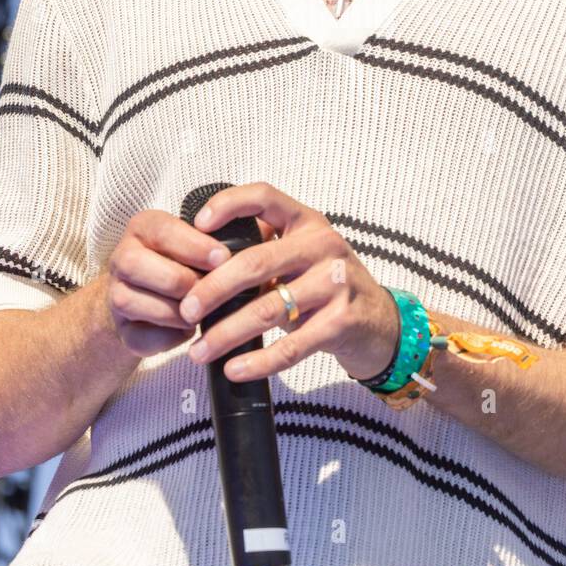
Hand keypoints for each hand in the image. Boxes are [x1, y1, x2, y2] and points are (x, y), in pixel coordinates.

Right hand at [104, 209, 239, 357]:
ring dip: (174, 311)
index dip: (194, 246)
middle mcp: (123, 255)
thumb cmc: (186, 265)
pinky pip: (140, 336)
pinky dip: (168, 338)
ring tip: (201, 314)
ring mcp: (115, 293)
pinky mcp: (121, 329)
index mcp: (146, 227)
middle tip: (213, 290)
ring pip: (133, 301)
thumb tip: (266, 232)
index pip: (164, 230)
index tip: (223, 258)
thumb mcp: (202, 243)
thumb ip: (229, 235)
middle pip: (141, 265)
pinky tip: (187, 332)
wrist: (152, 301)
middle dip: (182, 281)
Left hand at [179, 182, 401, 382]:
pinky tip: (234, 369)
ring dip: (226, 333)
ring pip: (267, 309)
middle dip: (212, 288)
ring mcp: (336, 283)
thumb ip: (263, 251)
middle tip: (185, 310)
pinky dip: (257, 361)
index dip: (228, 205)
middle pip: (255, 261)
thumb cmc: (327, 286)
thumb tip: (199, 262)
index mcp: (307, 222)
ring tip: (199, 351)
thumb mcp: (301, 256)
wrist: (379, 323)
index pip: (264, 196)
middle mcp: (323, 245)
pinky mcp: (342, 321)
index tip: (196, 226)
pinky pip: (291, 346)